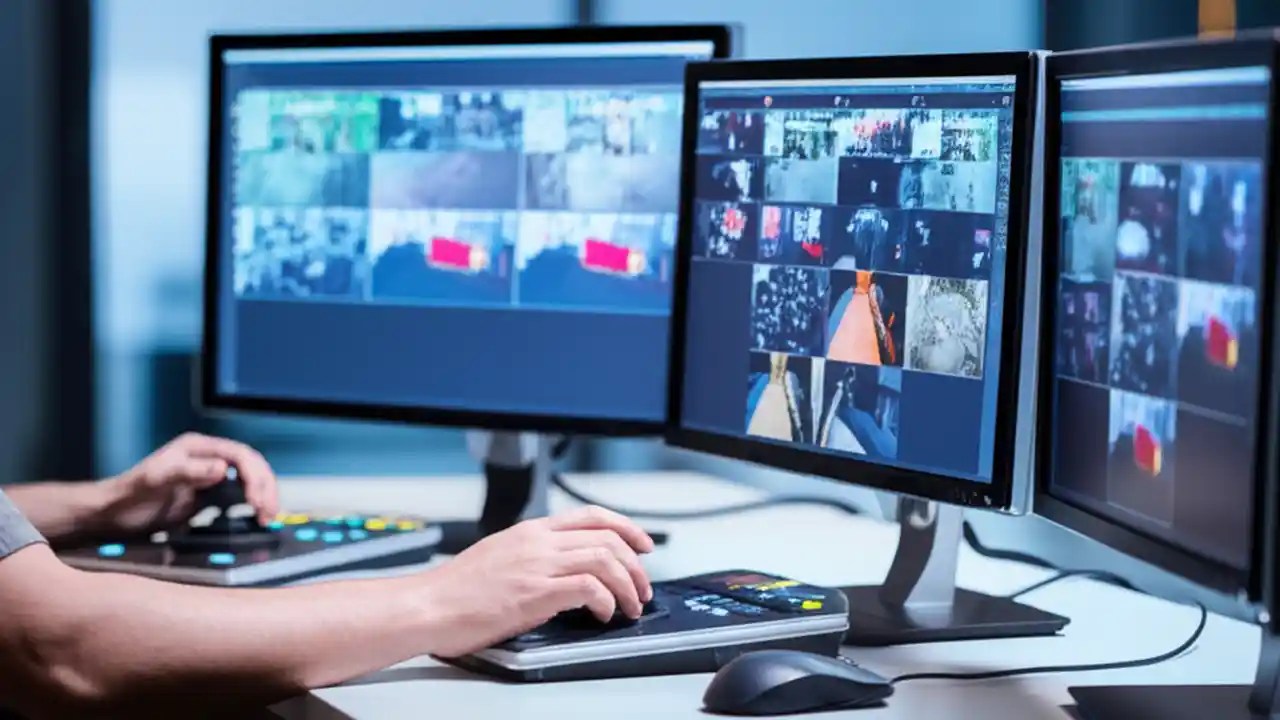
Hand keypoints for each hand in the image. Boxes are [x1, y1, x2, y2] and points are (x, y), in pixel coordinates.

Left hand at [99, 433, 279, 535]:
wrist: (114, 514)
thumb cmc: (131, 494)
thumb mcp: (158, 478)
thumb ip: (190, 471)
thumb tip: (224, 468)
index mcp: (199, 448)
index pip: (240, 455)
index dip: (254, 476)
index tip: (256, 501)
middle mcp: (209, 458)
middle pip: (251, 466)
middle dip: (264, 487)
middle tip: (268, 512)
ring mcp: (210, 477)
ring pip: (250, 479)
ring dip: (263, 496)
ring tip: (267, 517)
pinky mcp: (209, 496)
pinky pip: (240, 494)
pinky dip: (253, 504)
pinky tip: (256, 517)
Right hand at [419, 506, 655, 657]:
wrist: (428, 605)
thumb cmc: (456, 591)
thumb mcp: (500, 558)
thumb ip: (533, 557)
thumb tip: (562, 572)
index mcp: (530, 531)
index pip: (591, 516)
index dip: (627, 528)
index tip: (642, 545)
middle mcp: (538, 541)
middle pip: (607, 537)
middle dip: (636, 563)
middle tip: (642, 587)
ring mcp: (538, 564)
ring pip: (605, 558)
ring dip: (627, 585)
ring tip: (630, 606)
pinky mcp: (536, 592)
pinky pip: (589, 587)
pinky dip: (606, 600)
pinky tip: (603, 614)